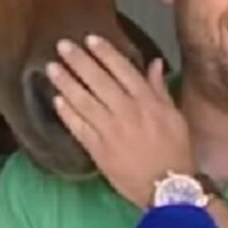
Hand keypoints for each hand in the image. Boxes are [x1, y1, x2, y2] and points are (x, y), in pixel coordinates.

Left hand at [46, 35, 193, 208]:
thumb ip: (160, 89)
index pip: (123, 69)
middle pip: (98, 80)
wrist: (168, 188)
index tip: (90, 39)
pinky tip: (56, 100)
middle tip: (62, 45)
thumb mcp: (175, 116)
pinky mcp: (98, 150)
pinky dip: (67, 113)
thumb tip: (154, 63)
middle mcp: (128, 111)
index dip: (105, 53)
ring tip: (51, 68)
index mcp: (148, 101)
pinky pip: (79, 127)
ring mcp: (111, 130)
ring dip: (66, 83)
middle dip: (79, 61)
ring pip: (84, 101)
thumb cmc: (175, 151)